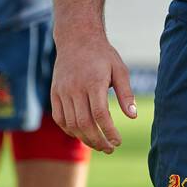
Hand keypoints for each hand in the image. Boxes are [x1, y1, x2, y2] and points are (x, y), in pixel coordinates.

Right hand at [51, 29, 136, 153]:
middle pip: (84, 123)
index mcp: (93, 82)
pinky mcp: (54, 93)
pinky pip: (60, 118)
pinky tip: (82, 134)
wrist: (76, 38)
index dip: (109, 132)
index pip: (100, 114)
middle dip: (97, 140)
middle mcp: (75, 88)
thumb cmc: (102, 55)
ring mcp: (62, 91)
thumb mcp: (119, 70)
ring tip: (99, 144)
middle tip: (109, 148)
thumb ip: (126, 93)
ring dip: (85, 139)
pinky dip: (70, 130)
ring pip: (71, 124)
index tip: (118, 142)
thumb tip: (133, 116)